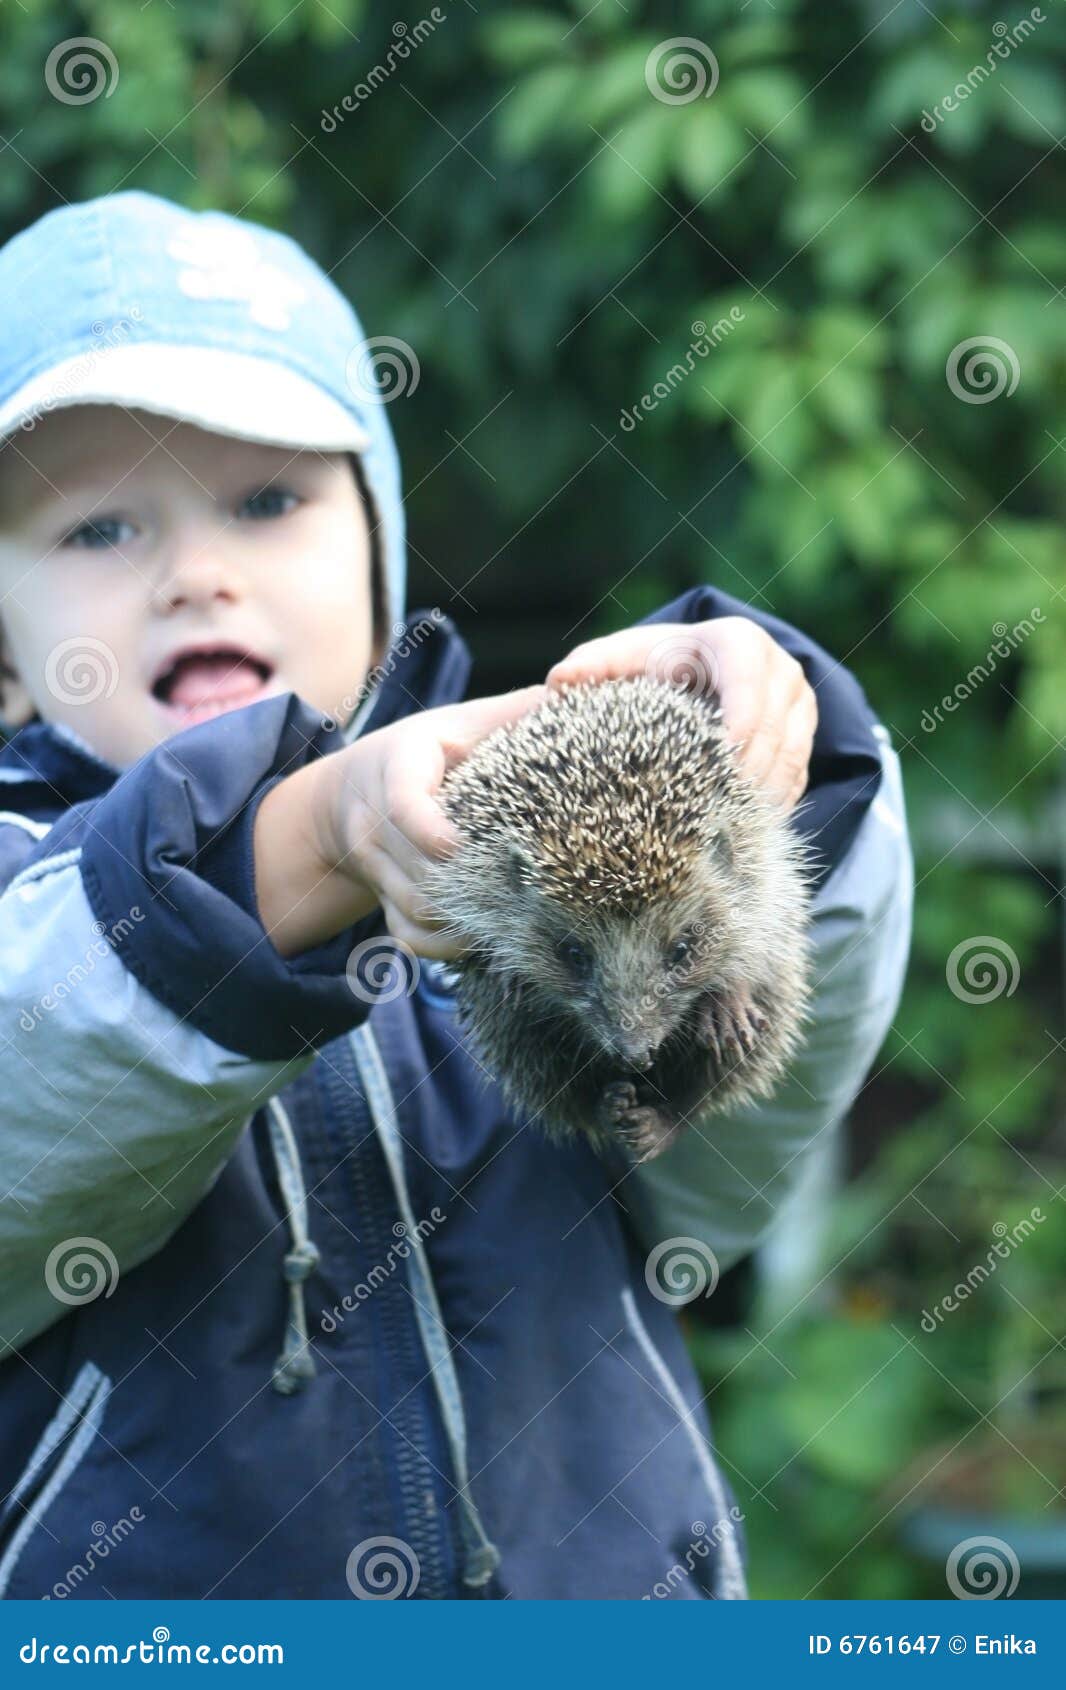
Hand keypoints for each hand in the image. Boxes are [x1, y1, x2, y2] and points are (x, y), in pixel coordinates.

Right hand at [320, 685, 547, 958]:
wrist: (352, 792)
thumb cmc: (428, 750)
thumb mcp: (462, 721)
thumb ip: (512, 713)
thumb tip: (576, 693)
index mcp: (399, 765)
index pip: (402, 803)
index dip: (432, 831)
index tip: (463, 846)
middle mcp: (375, 820)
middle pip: (419, 870)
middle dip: (473, 883)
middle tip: (529, 887)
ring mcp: (374, 865)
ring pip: (417, 908)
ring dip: (466, 916)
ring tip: (517, 911)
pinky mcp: (381, 899)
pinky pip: (409, 937)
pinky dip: (447, 944)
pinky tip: (484, 933)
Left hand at [545, 617, 816, 810]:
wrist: (699, 667)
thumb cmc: (657, 664)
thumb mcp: (628, 657)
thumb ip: (596, 666)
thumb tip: (558, 681)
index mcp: (739, 643)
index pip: (749, 683)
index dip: (739, 722)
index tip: (718, 762)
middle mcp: (780, 670)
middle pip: (775, 728)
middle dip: (748, 772)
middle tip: (716, 811)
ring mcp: (800, 707)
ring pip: (792, 758)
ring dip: (762, 796)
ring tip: (729, 829)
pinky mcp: (805, 739)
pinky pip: (798, 778)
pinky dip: (772, 805)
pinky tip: (741, 831)